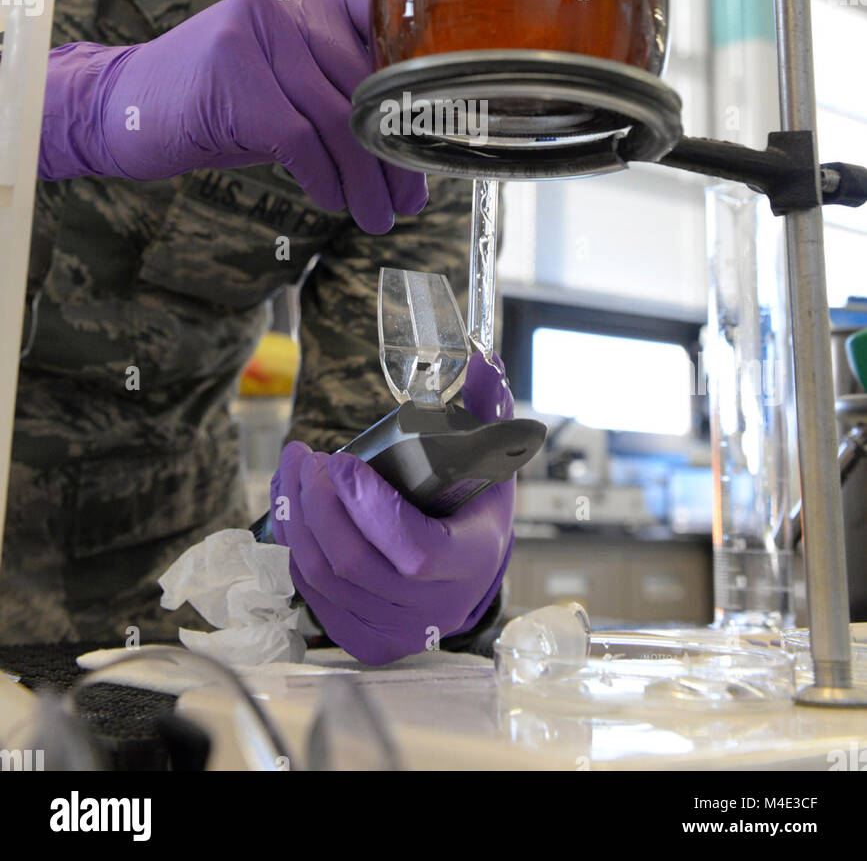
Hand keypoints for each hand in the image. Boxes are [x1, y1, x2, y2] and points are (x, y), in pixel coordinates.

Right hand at [38, 0, 426, 233]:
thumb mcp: (285, 79)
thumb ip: (341, 87)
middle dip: (395, 152)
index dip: (420, 89)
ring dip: (365, 179)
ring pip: (339, 118)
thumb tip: (411, 137)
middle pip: (366, 85)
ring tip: (378, 215)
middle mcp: (285, 3)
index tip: (440, 138)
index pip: (387, 31)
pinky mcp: (234, 79)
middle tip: (410, 198)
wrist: (122, 107)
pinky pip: (301, 139)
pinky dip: (325, 179)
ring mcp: (255, 35)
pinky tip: (334, 201)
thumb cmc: (216, 101)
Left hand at [270, 350, 515, 664]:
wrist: (468, 566)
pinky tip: (293, 509)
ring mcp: (399, 632)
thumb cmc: (474, 503)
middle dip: (317, 502)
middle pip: (356, 561)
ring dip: (297, 518)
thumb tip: (480, 359)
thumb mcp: (491, 455)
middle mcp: (438, 608)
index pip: (417, 549)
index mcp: (473, 560)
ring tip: (293, 471)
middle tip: (305, 457)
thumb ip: (487, 406)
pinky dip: (294, 548)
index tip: (342, 460)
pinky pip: (314, 595)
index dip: (370, 507)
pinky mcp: (365, 640)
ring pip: (326, 578)